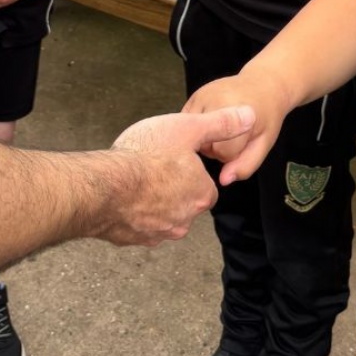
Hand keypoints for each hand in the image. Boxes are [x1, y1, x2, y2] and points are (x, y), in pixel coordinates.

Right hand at [103, 106, 255, 245]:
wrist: (106, 186)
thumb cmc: (148, 155)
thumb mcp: (189, 128)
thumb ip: (222, 124)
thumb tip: (250, 116)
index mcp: (201, 195)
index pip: (205, 186)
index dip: (190, 170)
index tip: (175, 157)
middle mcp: (183, 221)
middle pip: (183, 202)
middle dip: (171, 187)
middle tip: (153, 166)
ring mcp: (157, 234)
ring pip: (160, 215)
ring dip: (150, 202)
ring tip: (134, 179)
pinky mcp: (132, 240)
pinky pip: (136, 225)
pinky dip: (131, 212)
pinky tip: (120, 194)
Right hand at [183, 69, 290, 183]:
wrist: (263, 84)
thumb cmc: (266, 116)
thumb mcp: (263, 143)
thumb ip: (246, 165)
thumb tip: (224, 180)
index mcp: (237, 113)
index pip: (223, 154)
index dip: (232, 155)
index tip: (241, 144)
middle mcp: (216, 101)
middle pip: (204, 146)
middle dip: (216, 149)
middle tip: (231, 137)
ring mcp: (202, 96)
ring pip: (192, 137)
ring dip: (205, 141)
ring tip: (222, 131)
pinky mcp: (193, 95)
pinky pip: (187, 125)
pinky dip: (197, 131)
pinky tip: (211, 125)